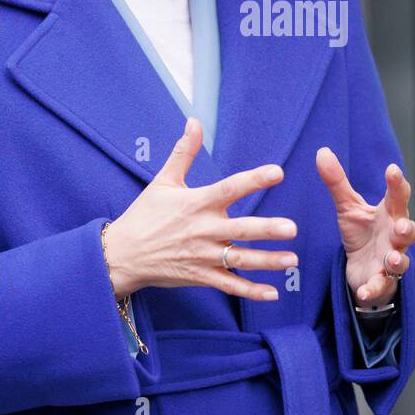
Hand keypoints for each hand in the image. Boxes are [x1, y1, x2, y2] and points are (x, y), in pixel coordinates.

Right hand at [103, 117, 298, 301]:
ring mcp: (202, 256)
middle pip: (240, 229)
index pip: (229, 189)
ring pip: (240, 260)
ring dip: (267, 262)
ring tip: (292, 260)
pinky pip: (229, 285)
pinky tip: (273, 293)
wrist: (122, 255)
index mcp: (196, 204)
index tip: (277, 172)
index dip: (253, 179)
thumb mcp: (163, 181)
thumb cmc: (144, 215)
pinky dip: (250, 291)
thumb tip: (194, 121)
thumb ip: (183, 152)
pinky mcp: (200, 276)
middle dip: (267, 229)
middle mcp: (202, 230)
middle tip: (292, 228)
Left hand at [315, 147, 414, 306]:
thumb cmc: (362, 233)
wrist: (363, 270)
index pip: (398, 196)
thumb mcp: (348, 207)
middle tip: (399, 225)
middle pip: (407, 230)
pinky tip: (364, 292)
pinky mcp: (381, 282)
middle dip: (406, 228)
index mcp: (389, 214)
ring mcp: (391, 260)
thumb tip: (321, 151)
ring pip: (401, 260)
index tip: (392, 169)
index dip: (397, 183)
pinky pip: (380, 286)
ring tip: (392, 257)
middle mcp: (395, 237)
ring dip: (397, 259)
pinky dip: (373, 289)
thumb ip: (337, 182)